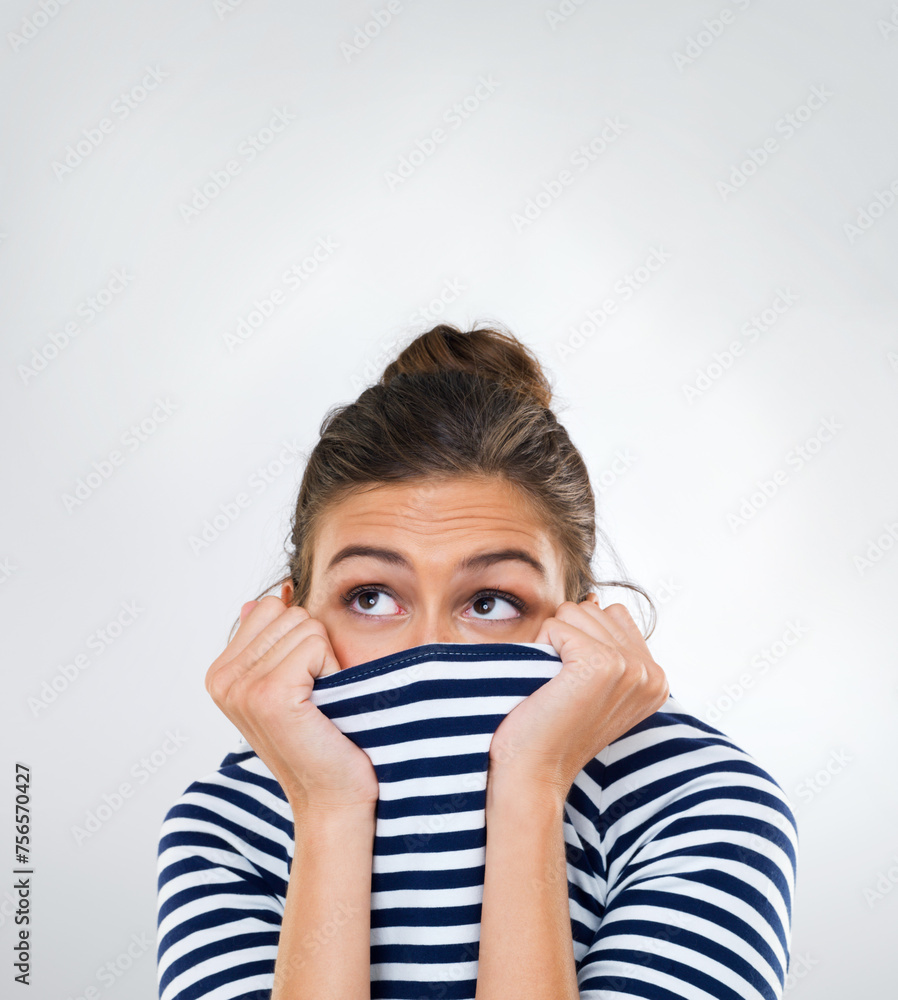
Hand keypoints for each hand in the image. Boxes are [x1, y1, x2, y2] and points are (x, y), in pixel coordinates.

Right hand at [204, 595, 378, 811]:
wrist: (332, 797)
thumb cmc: (317, 739)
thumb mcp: (283, 684)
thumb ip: (265, 642)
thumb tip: (252, 602)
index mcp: (220, 673)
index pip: (270, 607)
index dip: (299, 639)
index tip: (298, 684)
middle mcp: (222, 679)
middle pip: (290, 612)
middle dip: (313, 647)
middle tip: (311, 697)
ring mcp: (243, 688)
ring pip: (306, 625)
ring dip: (324, 661)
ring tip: (317, 704)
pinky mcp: (271, 695)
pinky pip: (316, 644)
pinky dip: (332, 671)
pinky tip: (323, 708)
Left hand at [488, 595, 669, 796]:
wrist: (533, 771)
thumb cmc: (552, 726)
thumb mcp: (595, 685)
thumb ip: (608, 643)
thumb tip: (594, 596)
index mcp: (656, 678)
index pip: (613, 613)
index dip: (581, 637)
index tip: (576, 682)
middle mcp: (651, 673)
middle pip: (593, 608)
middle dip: (566, 637)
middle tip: (562, 685)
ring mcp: (629, 668)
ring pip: (575, 612)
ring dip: (553, 642)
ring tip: (556, 685)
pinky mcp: (600, 664)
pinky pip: (556, 624)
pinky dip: (540, 647)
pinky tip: (547, 684)